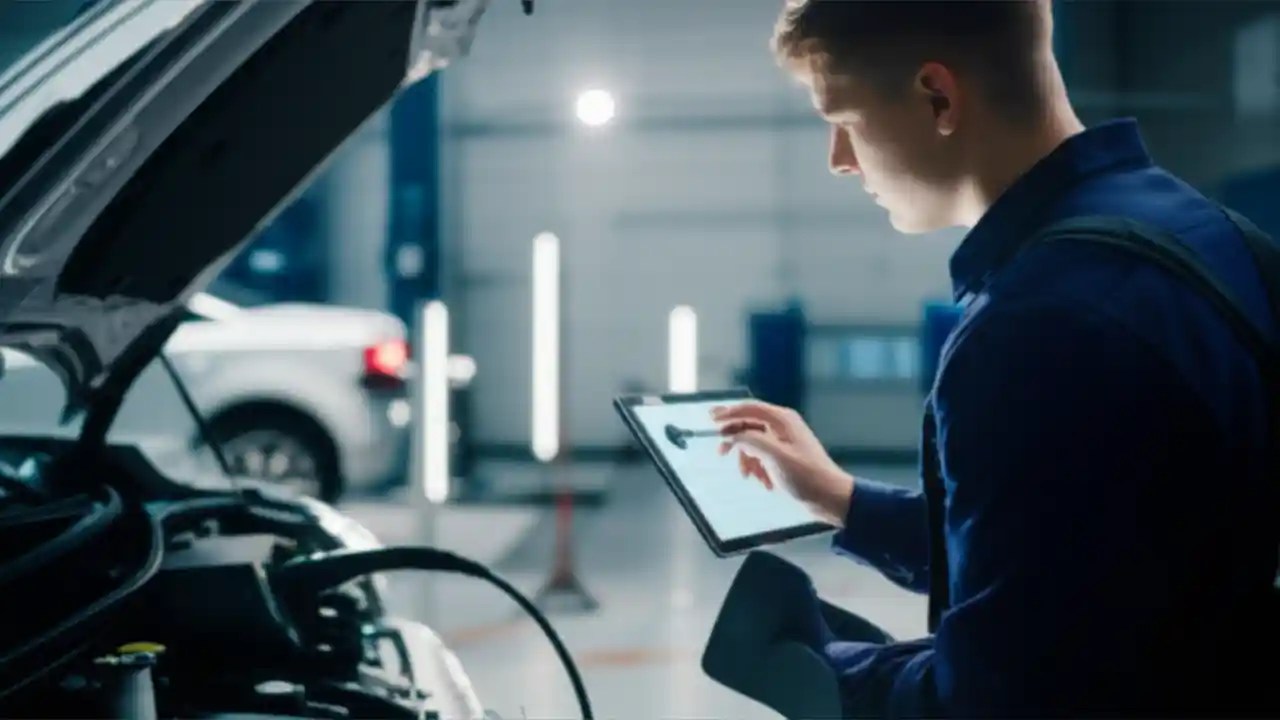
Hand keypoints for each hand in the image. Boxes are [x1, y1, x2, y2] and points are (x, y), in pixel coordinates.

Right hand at [713, 401, 853, 526]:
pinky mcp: (785, 457)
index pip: (750, 408)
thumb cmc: (806, 476)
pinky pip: (762, 457)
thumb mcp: (774, 456)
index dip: (728, 412)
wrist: (829, 497)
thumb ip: (750, 440)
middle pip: (749, 425)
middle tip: (721, 453)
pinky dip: (758, 468)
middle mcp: (783, 427)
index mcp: (783, 420)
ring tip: (749, 476)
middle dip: (735, 441)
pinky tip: (763, 483)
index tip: (711, 420)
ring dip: (747, 460)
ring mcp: (784, 442)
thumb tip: (731, 435)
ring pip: (753, 443)